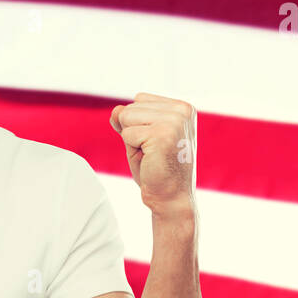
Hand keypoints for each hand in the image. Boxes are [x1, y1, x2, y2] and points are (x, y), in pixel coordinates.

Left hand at [109, 92, 196, 216]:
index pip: (140, 100)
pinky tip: (150, 159)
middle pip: (130, 108)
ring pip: (126, 117)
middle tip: (151, 152)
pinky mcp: (162, 134)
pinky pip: (127, 134)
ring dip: (131, 140)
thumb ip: (126, 118)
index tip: (155, 142)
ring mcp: (174, 121)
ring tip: (150, 154)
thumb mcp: (139, 136)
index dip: (138, 124)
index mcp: (182, 108)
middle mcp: (182, 111)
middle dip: (133, 132)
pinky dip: (132, 149)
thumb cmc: (156, 168)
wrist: (170, 197)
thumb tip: (115, 109)